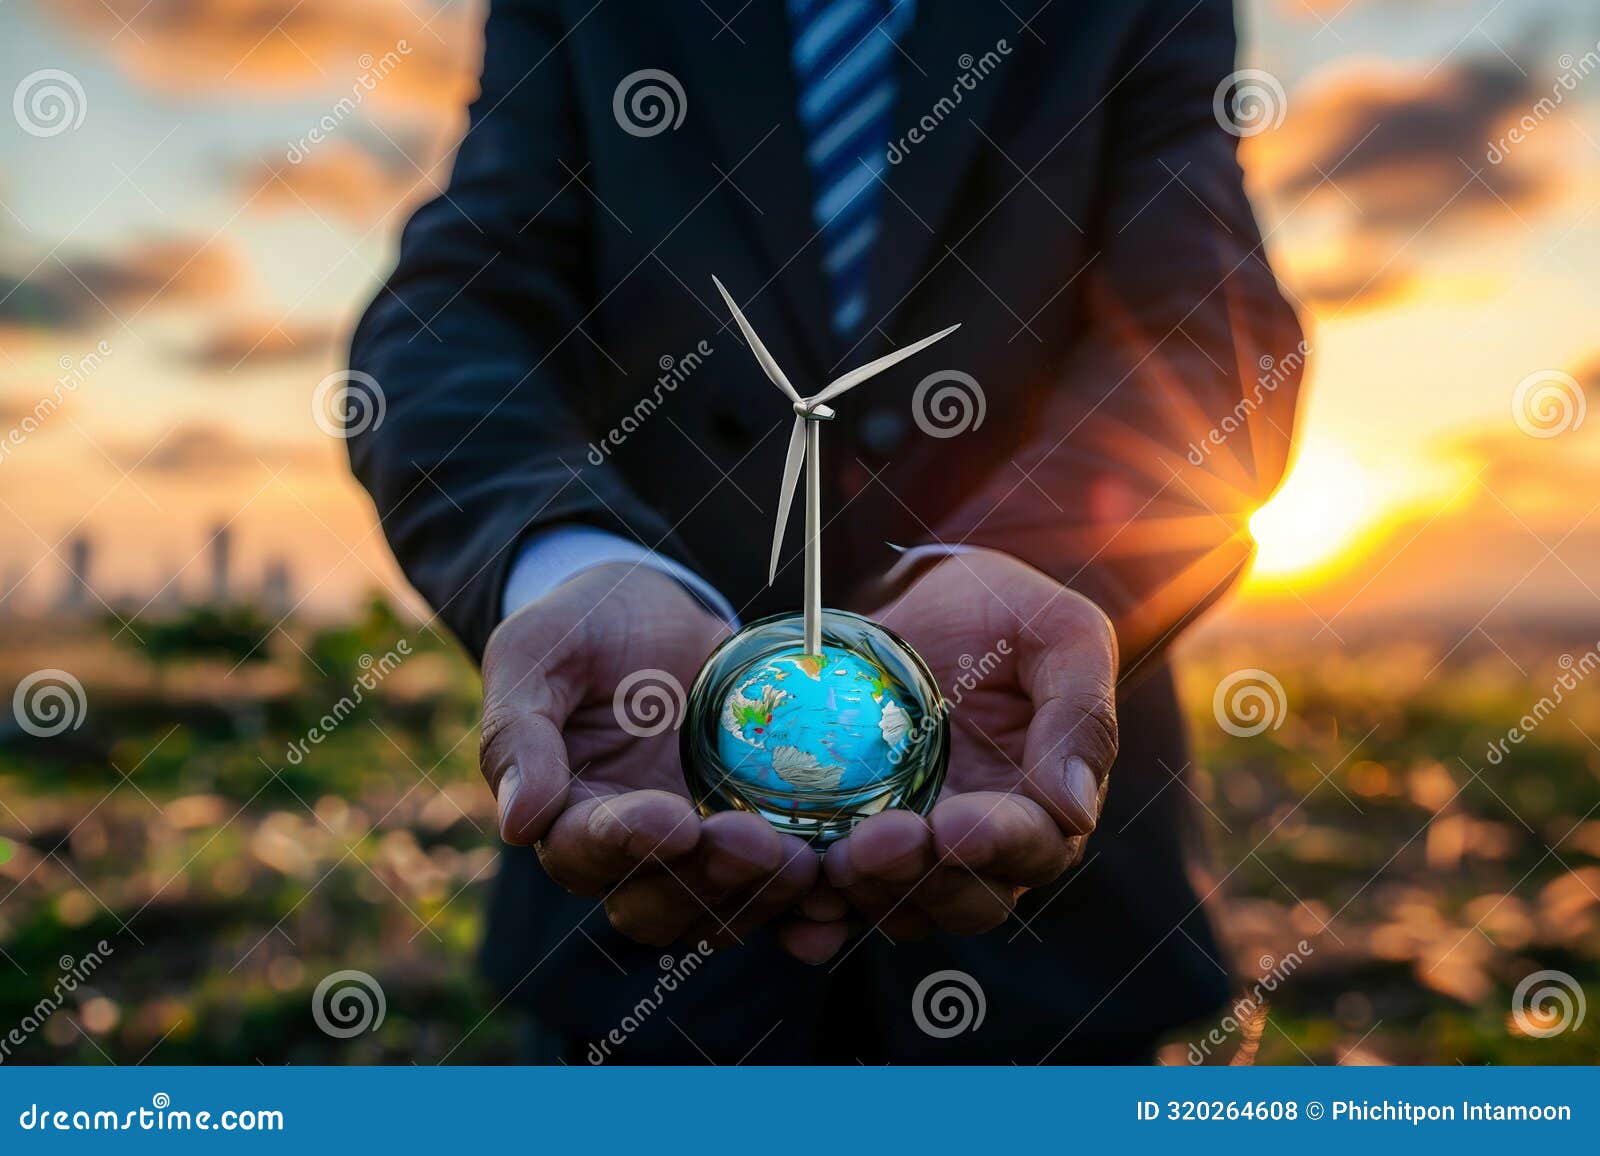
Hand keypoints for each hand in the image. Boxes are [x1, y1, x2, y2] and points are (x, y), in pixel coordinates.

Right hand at [480, 564, 819, 948]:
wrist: (656, 608)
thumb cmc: (583, 624)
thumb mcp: (536, 652)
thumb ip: (519, 731)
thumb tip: (519, 824)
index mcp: (566, 813)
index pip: (585, 851)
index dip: (628, 844)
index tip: (674, 822)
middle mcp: (630, 850)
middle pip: (656, 903)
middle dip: (706, 882)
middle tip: (752, 842)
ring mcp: (697, 850)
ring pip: (721, 909)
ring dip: (761, 897)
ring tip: (805, 863)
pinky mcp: (756, 836)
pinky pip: (778, 889)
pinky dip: (807, 904)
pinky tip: (838, 890)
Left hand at [816, 549, 1117, 941]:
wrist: (910, 599)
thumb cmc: (999, 610)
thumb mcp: (1059, 634)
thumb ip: (1081, 712)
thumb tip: (1076, 811)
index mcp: (1046, 799)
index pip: (1036, 847)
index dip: (994, 845)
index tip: (948, 828)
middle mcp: (984, 840)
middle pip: (967, 897)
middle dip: (922, 878)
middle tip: (873, 845)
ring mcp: (917, 846)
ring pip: (903, 907)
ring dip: (869, 893)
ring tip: (832, 860)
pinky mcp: (854, 842)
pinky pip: (841, 895)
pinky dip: (820, 908)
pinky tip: (796, 893)